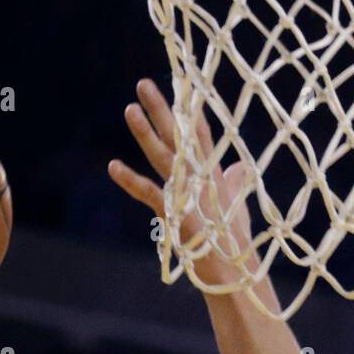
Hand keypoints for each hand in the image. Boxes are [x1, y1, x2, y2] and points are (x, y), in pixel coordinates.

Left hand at [108, 78, 254, 289]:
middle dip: (163, 108)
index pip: (202, 132)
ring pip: (164, 156)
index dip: (191, 105)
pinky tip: (112, 166)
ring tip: (129, 108)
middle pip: (180, 136)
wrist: (237, 276)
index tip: (181, 78)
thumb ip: (237, 183)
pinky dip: (130, 180)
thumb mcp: (238, 207)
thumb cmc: (237, 243)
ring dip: (146, 132)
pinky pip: (150, 193)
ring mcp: (190, 195)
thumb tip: (240, 167)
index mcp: (216, 174)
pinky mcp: (178, 214)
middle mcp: (203, 179)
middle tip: (144, 83)